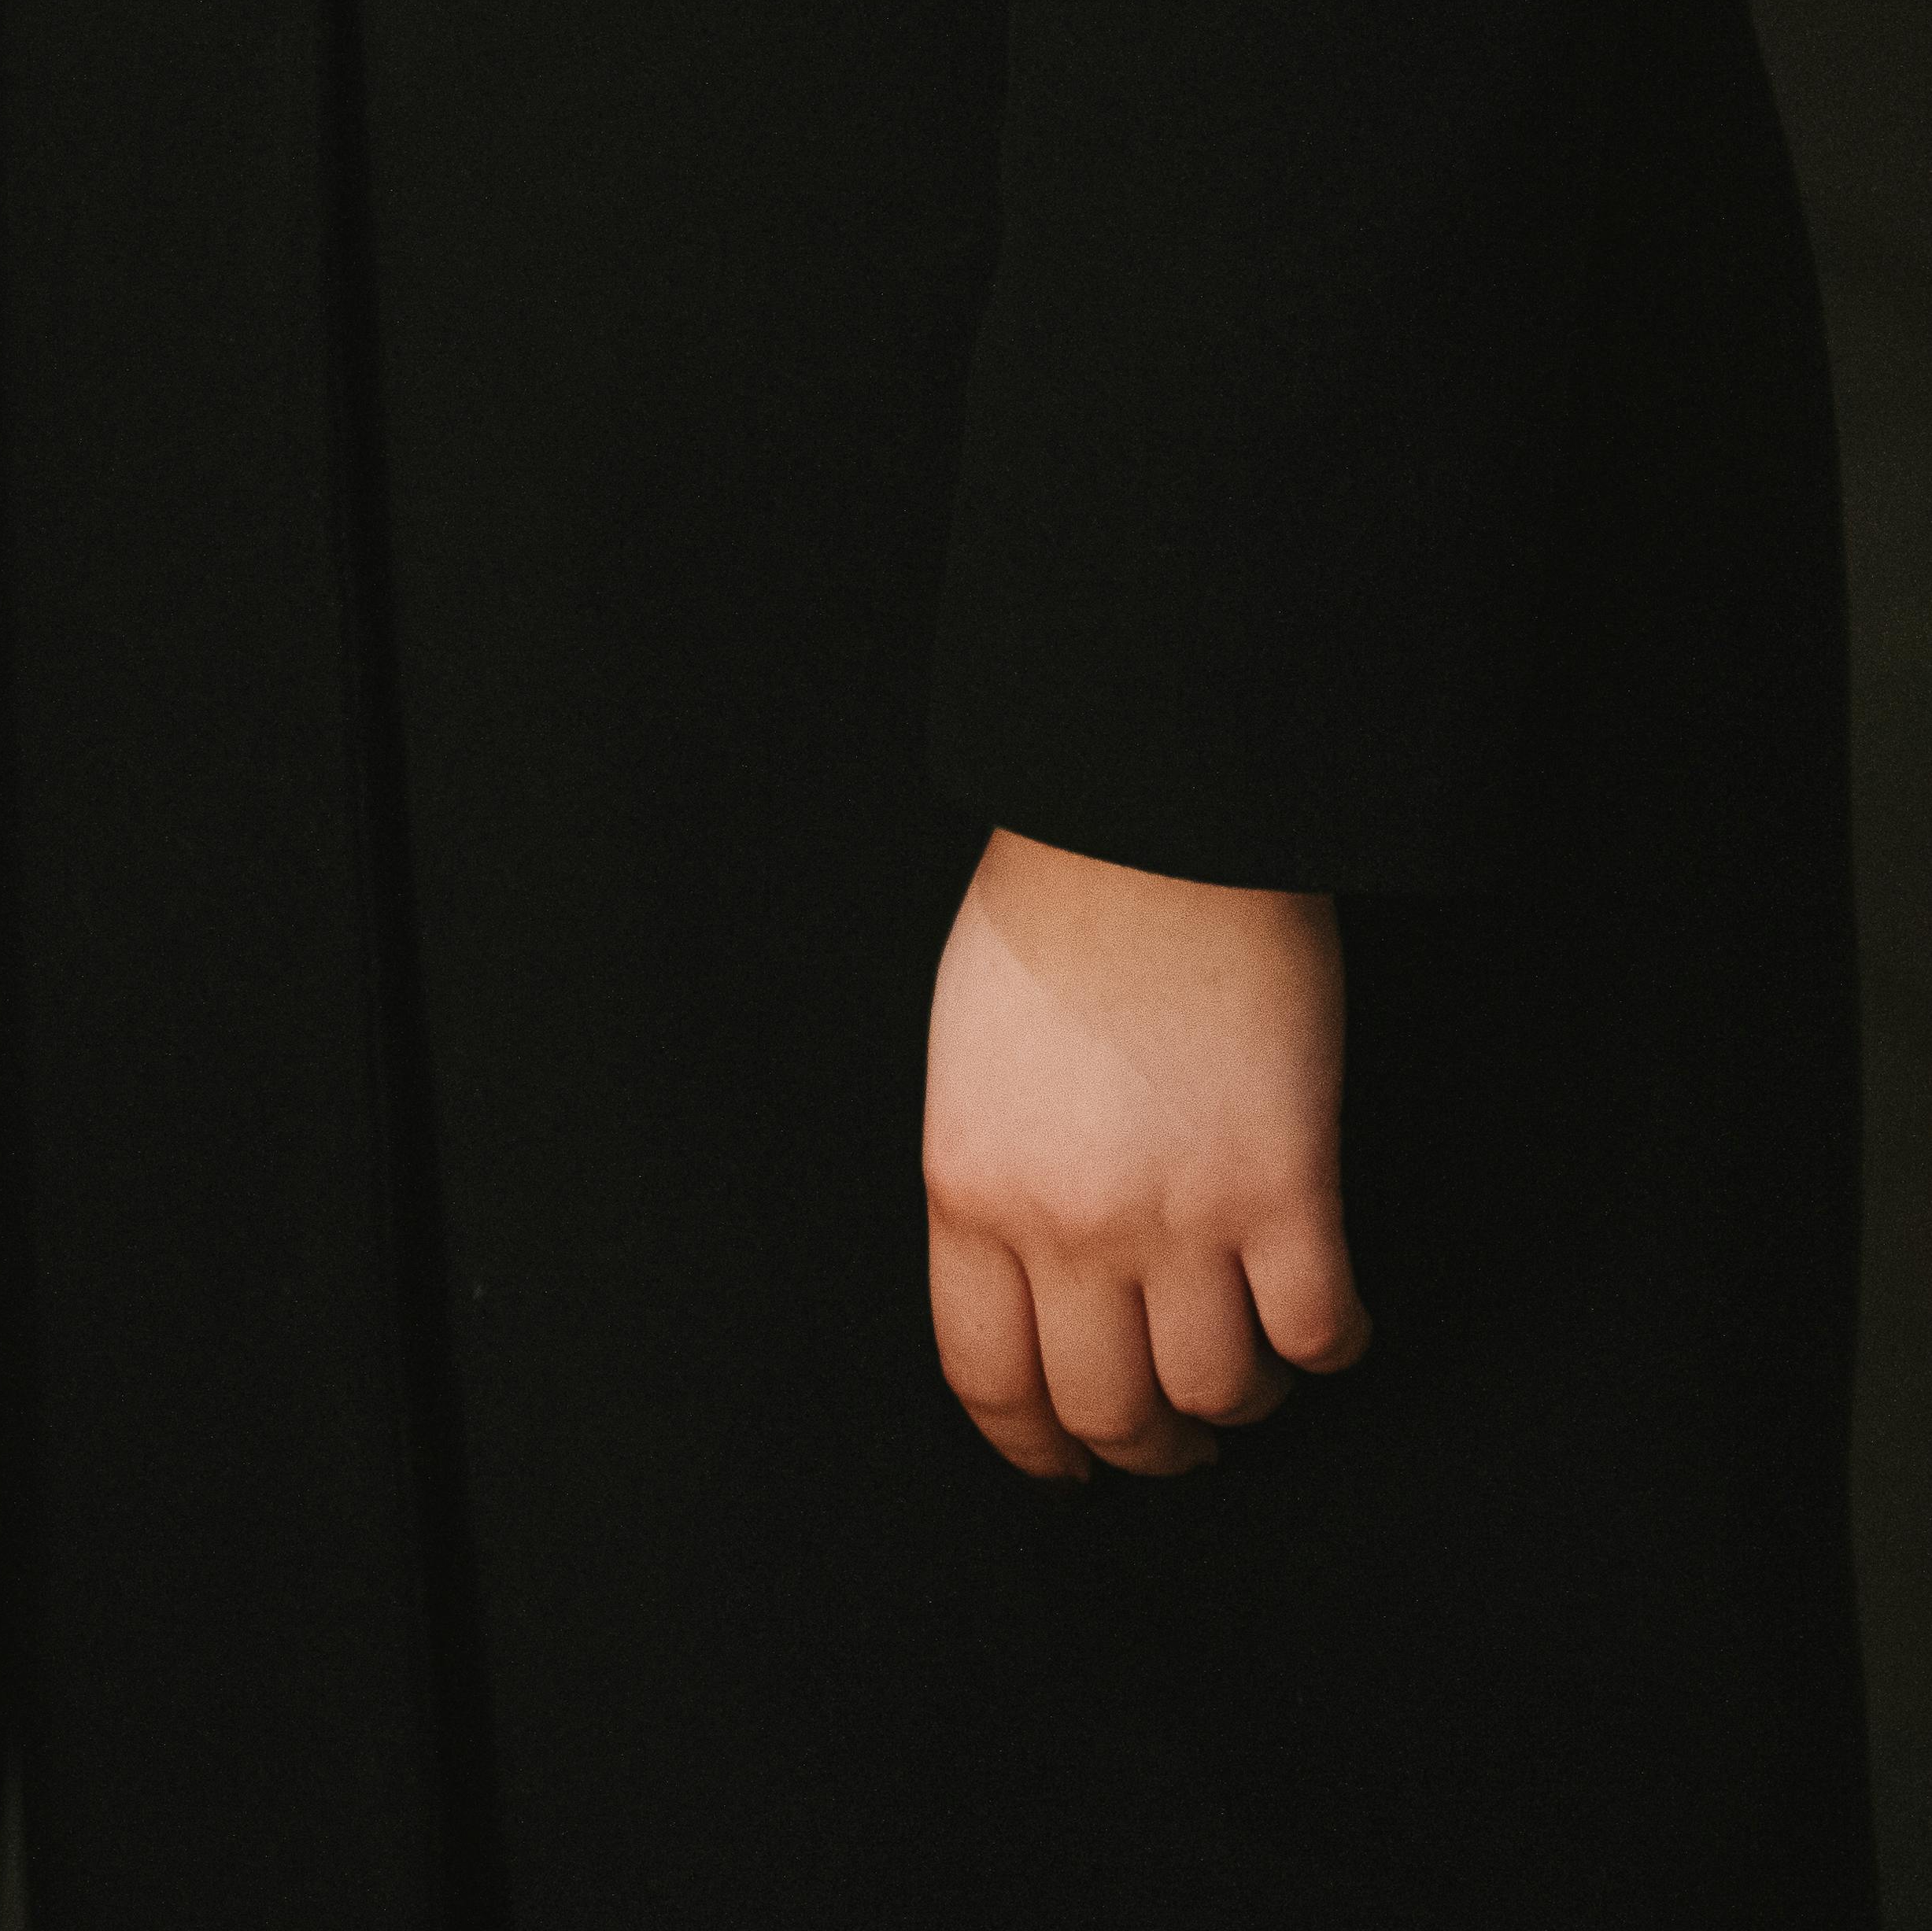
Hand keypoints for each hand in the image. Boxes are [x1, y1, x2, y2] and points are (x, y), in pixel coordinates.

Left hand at [922, 827, 1370, 1485]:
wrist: (1150, 827)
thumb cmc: (1053, 914)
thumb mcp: (969, 1058)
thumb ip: (992, 1172)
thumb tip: (1028, 1272)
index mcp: (970, 1188)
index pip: (989, 1379)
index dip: (1034, 1447)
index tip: (1067, 1469)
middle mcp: (1067, 1224)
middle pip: (1108, 1412)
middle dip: (1146, 1449)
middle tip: (1174, 1441)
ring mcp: (1180, 1214)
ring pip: (1219, 1393)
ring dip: (1241, 1404)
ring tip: (1249, 1379)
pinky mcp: (1285, 1188)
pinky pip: (1315, 1330)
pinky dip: (1327, 1346)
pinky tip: (1324, 1319)